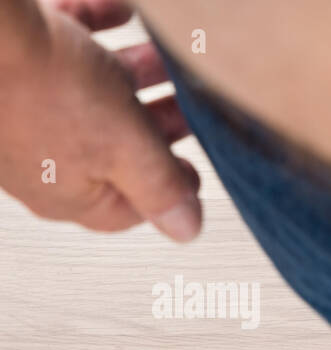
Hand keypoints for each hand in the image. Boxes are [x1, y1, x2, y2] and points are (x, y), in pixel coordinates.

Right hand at [0, 0, 200, 240]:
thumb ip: (159, 186)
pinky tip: (120, 12)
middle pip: (114, 146)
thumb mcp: (125, 146)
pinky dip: (92, 30)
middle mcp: (39, 158)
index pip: (129, 206)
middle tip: (187, 102)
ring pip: (89, 93)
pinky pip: (58, 47)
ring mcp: (20, 110)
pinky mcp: (8, 63)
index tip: (192, 164)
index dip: (167, 185)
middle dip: (155, 120)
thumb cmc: (37, 85)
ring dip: (131, 72)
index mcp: (67, 193)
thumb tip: (185, 227)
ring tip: (164, 54)